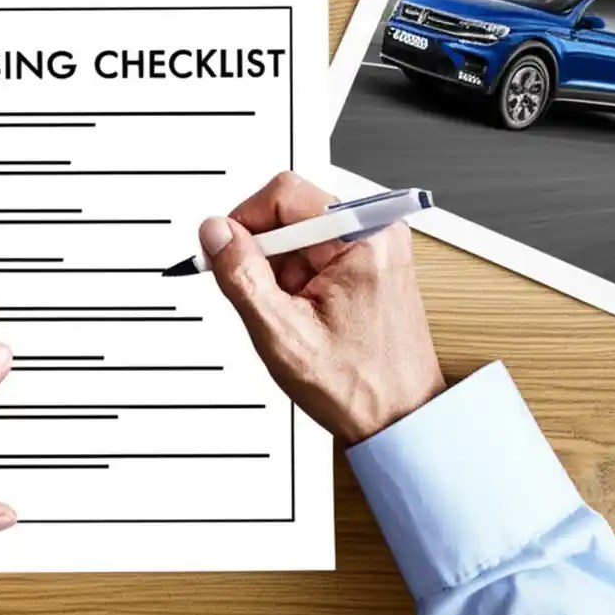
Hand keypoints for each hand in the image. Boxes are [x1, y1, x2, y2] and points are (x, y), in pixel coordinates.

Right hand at [201, 173, 444, 444]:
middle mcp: (378, 232)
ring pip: (299, 234)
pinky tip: (303, 313)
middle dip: (265, 254)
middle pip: (291, 211)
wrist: (398, 419)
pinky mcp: (371, 262)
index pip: (284, 194)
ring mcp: (377, 247)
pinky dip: (296, 280)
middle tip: (266, 299)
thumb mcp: (282, 334)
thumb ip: (242, 275)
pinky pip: (315, 253)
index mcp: (365, 239)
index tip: (227, 256)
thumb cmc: (358, 387)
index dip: (244, 224)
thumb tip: (215, 232)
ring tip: (292, 314)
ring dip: (280, 271)